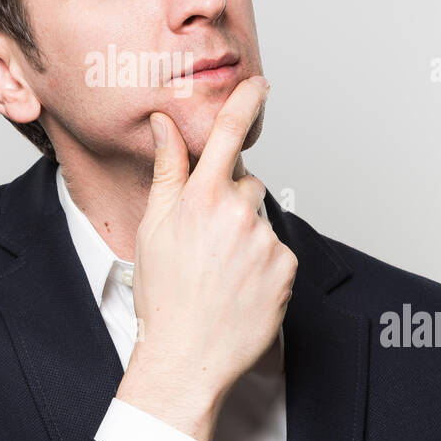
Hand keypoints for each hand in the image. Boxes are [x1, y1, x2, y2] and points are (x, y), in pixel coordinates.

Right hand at [116, 76, 297, 440]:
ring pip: (260, 219)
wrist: (186, 357)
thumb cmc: (163, 296)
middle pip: (245, 184)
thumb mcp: (153, 228)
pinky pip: (277, 250)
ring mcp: (266, 241)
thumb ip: (167, 171)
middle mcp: (238, 213)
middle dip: (229, 201)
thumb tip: (164, 124)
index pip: (228, 135)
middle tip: (204, 240)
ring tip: (219, 271)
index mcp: (201, 198)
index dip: (245, 103)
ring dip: (245, 234)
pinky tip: (239, 286)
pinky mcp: (287, 268)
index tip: (259, 83)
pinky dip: (262, 262)